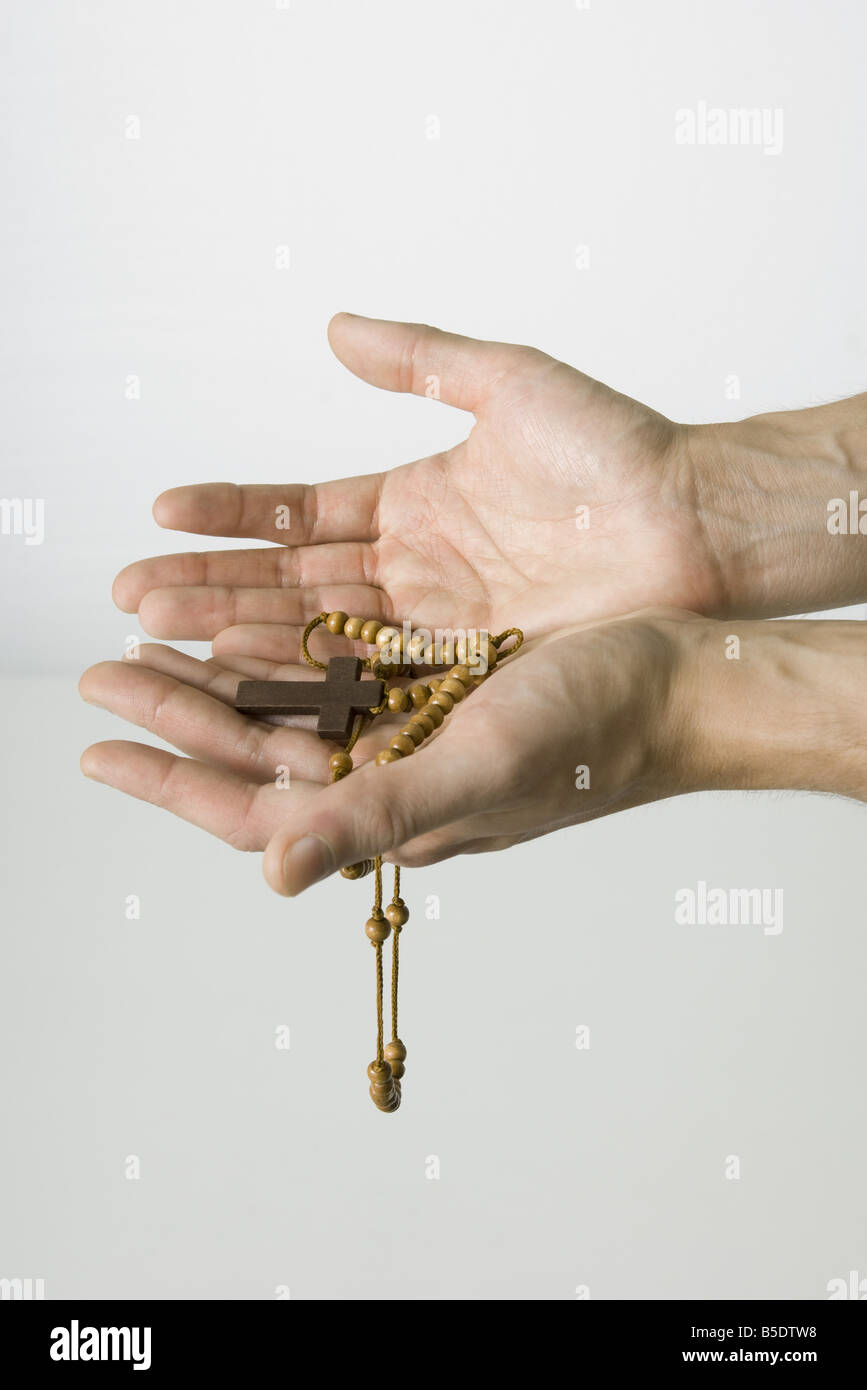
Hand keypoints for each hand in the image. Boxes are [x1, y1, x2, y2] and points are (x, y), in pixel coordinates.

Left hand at [79, 611, 866, 895]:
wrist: (678, 678)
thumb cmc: (595, 732)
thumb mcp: (479, 770)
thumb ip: (375, 817)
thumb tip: (273, 875)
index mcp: (392, 811)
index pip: (252, 808)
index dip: (169, 779)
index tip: (95, 748)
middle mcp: (391, 775)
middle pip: (255, 752)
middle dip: (174, 716)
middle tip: (101, 672)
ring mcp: (413, 730)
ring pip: (287, 710)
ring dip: (218, 682)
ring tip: (154, 644)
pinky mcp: (438, 684)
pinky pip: (337, 669)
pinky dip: (284, 650)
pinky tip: (252, 624)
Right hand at [112, 313, 728, 661]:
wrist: (694, 528)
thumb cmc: (616, 452)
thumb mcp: (510, 384)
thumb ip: (421, 358)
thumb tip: (335, 327)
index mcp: (413, 503)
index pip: (300, 511)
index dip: (234, 511)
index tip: (166, 509)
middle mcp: (413, 571)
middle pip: (291, 584)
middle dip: (210, 587)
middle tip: (132, 593)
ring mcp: (435, 628)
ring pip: (319, 637)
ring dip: (239, 637)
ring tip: (161, 637)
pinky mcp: (464, 672)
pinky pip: (373, 680)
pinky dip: (311, 682)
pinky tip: (246, 683)